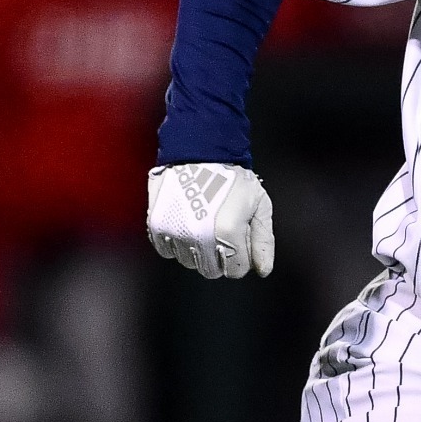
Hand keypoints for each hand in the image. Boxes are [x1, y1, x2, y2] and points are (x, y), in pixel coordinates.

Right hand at [146, 163, 275, 277]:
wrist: (199, 150)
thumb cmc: (233, 177)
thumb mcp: (259, 205)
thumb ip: (263, 240)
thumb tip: (263, 270)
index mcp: (228, 233)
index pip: (237, 270)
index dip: (242, 257)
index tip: (240, 239)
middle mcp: (199, 237)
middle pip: (212, 271)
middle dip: (222, 257)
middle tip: (222, 233)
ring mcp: (175, 232)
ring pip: (189, 262)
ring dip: (198, 251)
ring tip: (204, 224)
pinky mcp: (157, 225)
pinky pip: (167, 251)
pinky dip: (177, 243)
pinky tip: (187, 224)